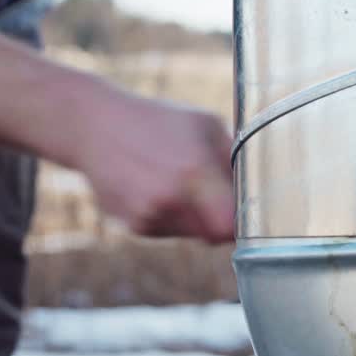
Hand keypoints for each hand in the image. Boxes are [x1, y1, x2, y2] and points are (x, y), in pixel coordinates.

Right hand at [0, 28, 237, 242]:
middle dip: (220, 218)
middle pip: (214, 234)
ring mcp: (148, 216)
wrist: (95, 126)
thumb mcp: (206, 125)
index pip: (230, 227)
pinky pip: (167, 231)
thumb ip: (234, 159)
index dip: (242, 224)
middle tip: (215, 193)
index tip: (247, 212)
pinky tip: (156, 187)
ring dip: (195, 217)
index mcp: (194, 172)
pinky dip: (170, 216)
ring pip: (191, 234)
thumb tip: (261, 190)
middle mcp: (169, 200)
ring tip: (178, 181)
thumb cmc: (158, 120)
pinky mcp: (132, 225)